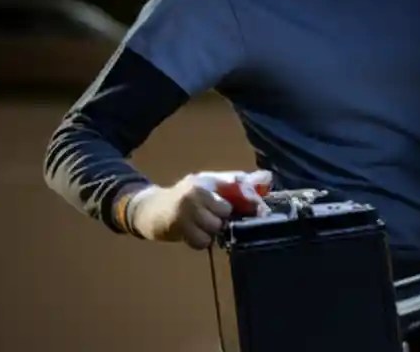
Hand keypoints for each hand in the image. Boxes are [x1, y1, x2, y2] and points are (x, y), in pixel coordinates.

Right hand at [128, 170, 271, 249]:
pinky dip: (200, 241)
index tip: (259, 212)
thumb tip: (268, 177)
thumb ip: (238, 184)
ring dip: (211, 232)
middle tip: (214, 219)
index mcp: (207, 179)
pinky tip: (193, 234)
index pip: (237, 186)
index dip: (251, 202)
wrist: (151, 209)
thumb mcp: (210, 186)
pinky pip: (201, 241)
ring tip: (202, 226)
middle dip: (224, 219)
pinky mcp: (177, 225)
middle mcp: (196, 190)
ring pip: (215, 227)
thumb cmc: (187, 198)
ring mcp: (186, 208)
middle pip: (226, 211)